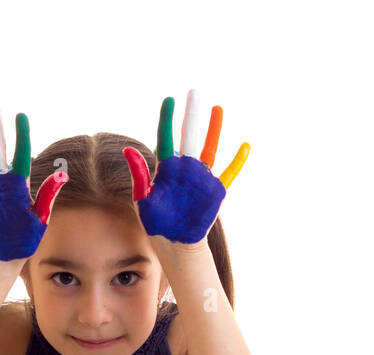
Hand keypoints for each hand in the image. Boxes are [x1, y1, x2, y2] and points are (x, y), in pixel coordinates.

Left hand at [124, 90, 249, 245]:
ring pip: (209, 148)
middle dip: (193, 115)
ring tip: (217, 108)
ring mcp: (201, 178)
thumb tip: (129, 149)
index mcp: (165, 168)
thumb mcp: (143, 198)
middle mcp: (185, 168)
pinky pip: (229, 173)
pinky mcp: (215, 191)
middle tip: (195, 92)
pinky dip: (237, 161)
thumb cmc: (156, 222)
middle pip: (190, 136)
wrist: (175, 242)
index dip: (167, 119)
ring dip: (214, 129)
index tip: (169, 100)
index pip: (166, 137)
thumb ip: (139, 174)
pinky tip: (245, 146)